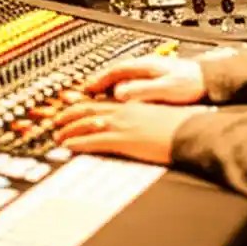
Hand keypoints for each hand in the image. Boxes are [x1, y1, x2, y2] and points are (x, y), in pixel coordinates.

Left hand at [52, 100, 208, 164]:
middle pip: (88, 108)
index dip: (83, 102)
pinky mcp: (123, 139)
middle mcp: (124, 110)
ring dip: (68, 128)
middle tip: (55, 118)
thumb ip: (145, 115)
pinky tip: (68, 145)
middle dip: (68, 113)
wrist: (191, 131)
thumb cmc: (182, 125)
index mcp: (133, 103)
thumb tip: (140, 120)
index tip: (70, 103)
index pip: (102, 100)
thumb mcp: (159, 114)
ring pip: (86, 123)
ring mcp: (122, 124)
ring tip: (57, 134)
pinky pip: (93, 140)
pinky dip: (77, 142)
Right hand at [82, 55, 205, 103]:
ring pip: (124, 76)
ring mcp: (152, 70)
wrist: (211, 79)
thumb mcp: (166, 89)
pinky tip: (121, 96)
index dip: (98, 80)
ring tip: (100, 95)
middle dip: (100, 82)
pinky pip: (132, 80)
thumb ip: (142, 90)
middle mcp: (146, 65)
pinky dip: (121, 87)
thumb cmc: (192, 83)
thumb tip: (120, 94)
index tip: (87, 89)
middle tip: (86, 92)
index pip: (115, 70)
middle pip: (116, 72)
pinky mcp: (158, 77)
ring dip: (110, 85)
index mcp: (145, 65)